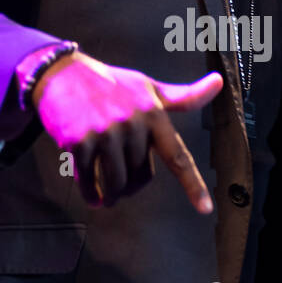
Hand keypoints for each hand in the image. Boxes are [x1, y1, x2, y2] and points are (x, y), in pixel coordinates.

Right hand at [32, 50, 222, 212]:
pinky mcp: (79, 142)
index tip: (206, 209)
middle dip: (133, 186)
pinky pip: (89, 181)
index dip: (193, 185)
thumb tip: (219, 82)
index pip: (178, 156)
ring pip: (117, 182)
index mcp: (153, 113)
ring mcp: (104, 133)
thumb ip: (183, 97)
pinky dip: (91, 194)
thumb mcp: (148, 87)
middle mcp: (131, 124)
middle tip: (125, 186)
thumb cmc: (111, 83)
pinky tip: (93, 197)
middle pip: (141, 176)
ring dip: (113, 195)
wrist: (62, 73)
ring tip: (109, 197)